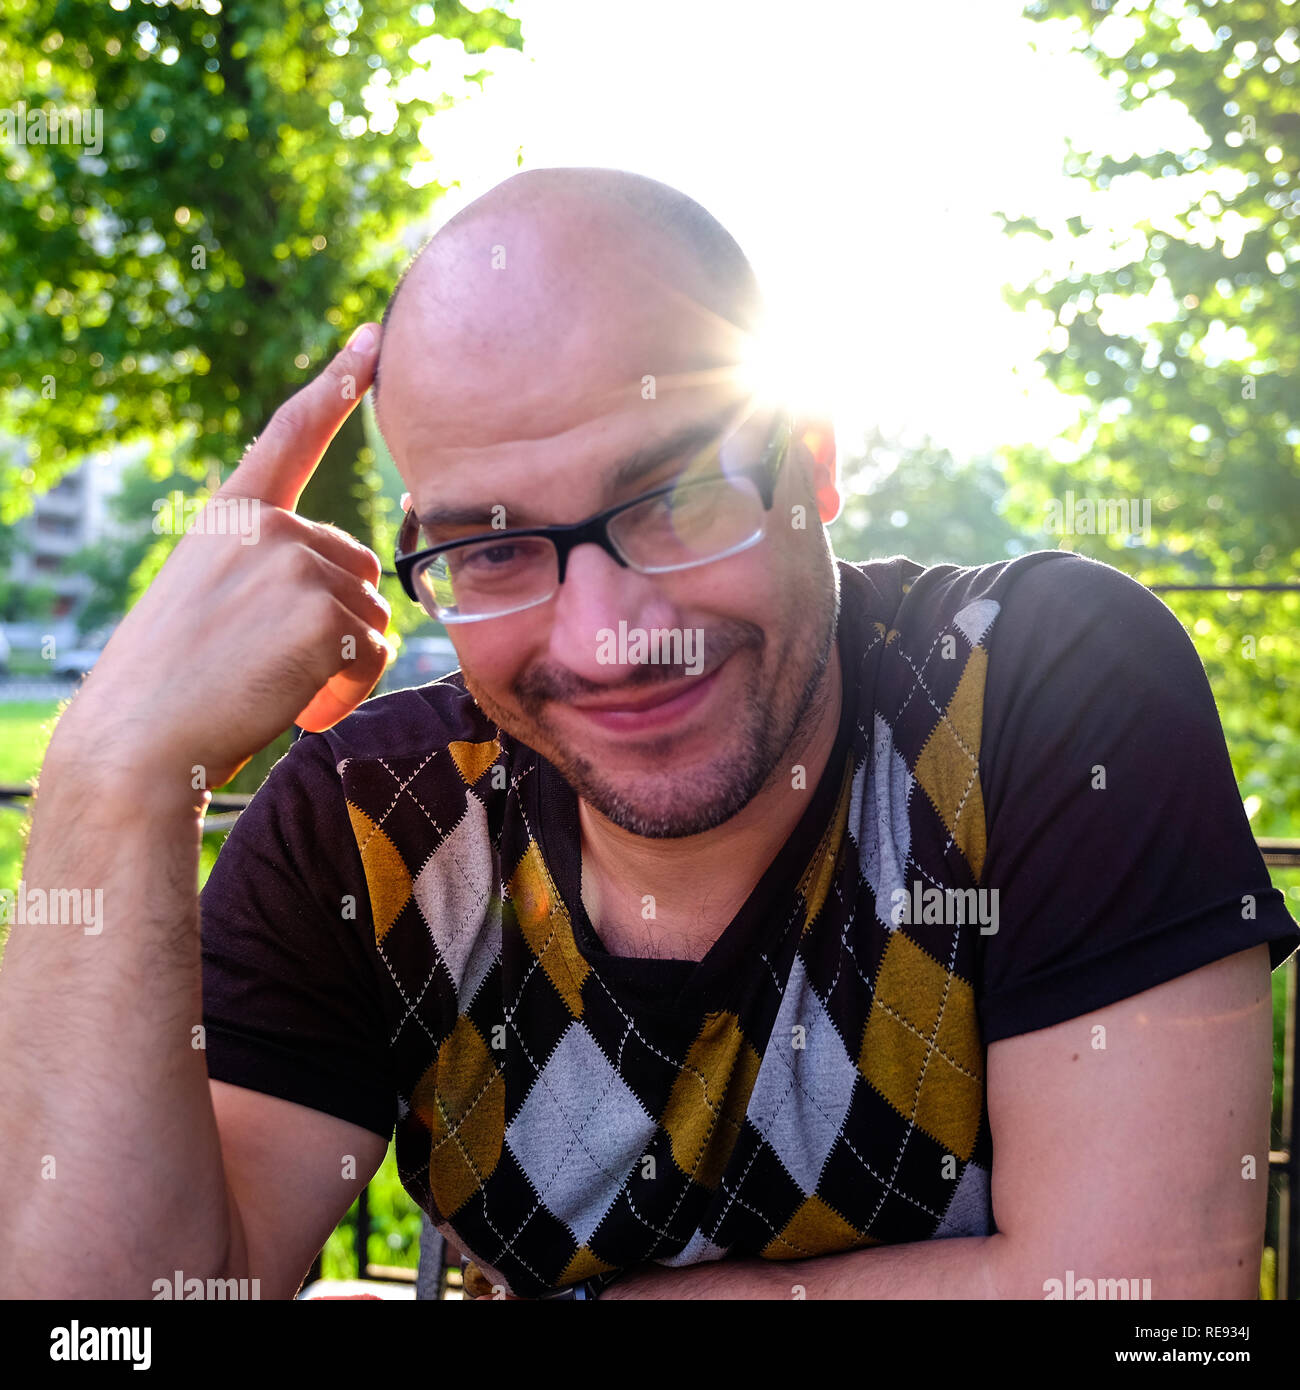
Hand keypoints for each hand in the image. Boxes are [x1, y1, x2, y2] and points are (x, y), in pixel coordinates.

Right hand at [50, 324, 393, 792]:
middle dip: (338, 625)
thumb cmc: (172, 684)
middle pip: (358, 569)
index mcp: (230, 516)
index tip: (374, 336)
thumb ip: (273, 570)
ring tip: (274, 690)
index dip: (336, 384)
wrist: (137, 744)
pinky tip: (296, 709)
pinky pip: (375, 656)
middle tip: (273, 668)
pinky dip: (347, 693)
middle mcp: (267, 526)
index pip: (290, 435)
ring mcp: (295, 563)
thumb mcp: (210, 598)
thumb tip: (366, 594)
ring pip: (372, 617)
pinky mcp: (322, 612)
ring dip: (341, 665)